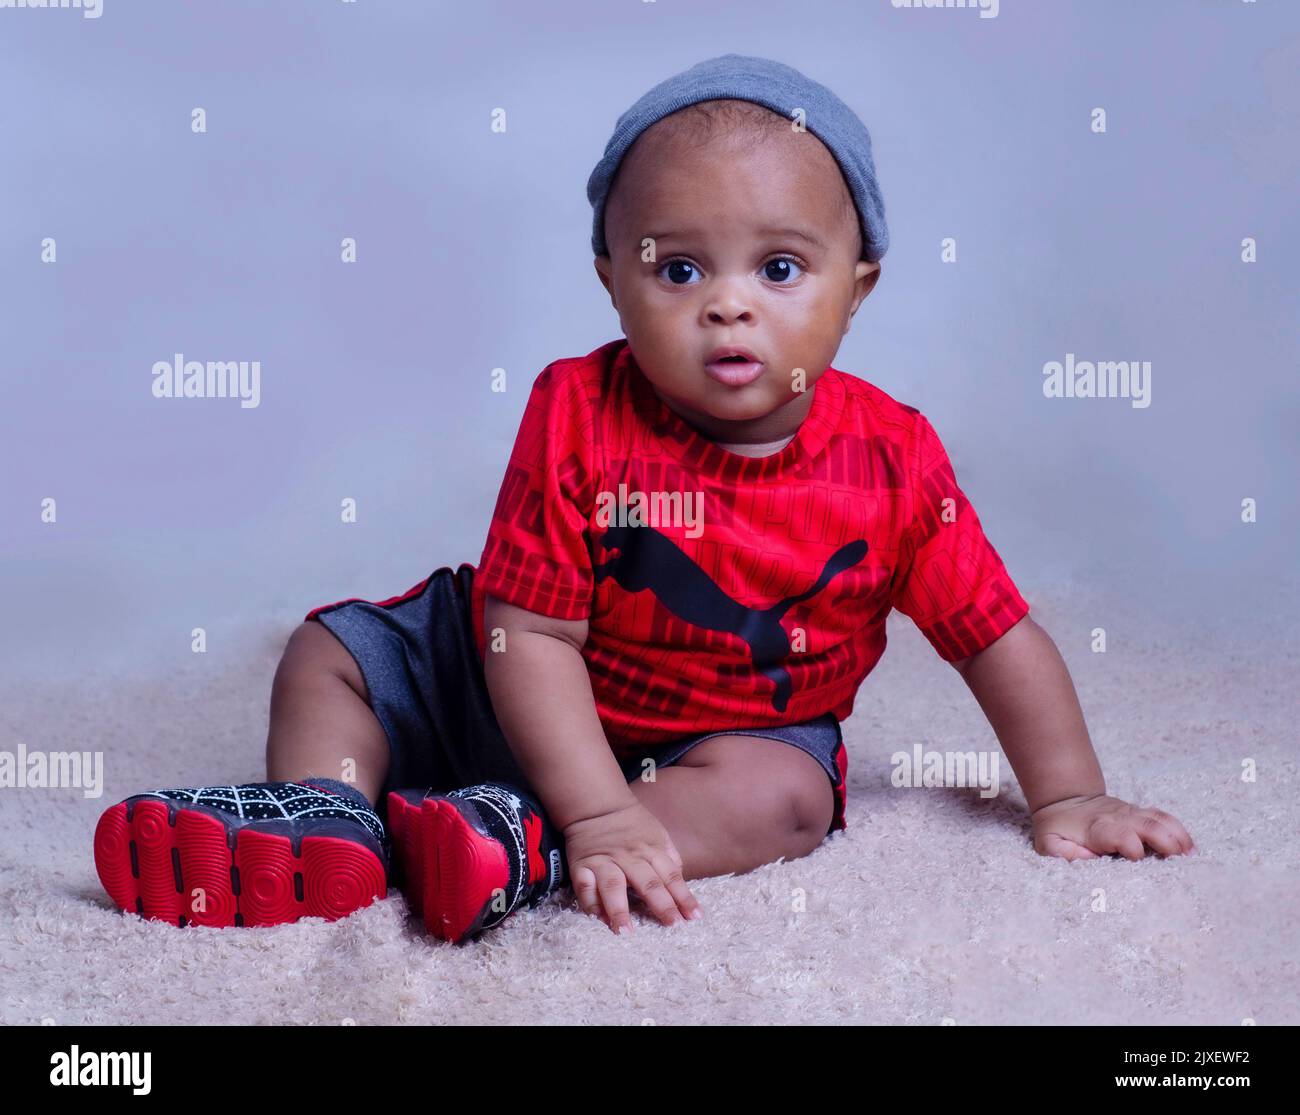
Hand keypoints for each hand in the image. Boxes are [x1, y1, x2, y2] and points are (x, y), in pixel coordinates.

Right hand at [563, 800, 700, 933]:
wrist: (597, 805)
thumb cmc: (631, 824)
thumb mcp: (657, 834)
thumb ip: (670, 858)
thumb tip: (681, 885)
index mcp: (651, 849)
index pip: (671, 876)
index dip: (683, 897)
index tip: (694, 916)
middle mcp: (629, 857)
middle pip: (647, 882)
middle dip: (660, 904)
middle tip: (671, 924)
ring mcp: (604, 861)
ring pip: (613, 886)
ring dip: (619, 909)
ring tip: (625, 931)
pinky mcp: (581, 866)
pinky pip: (584, 886)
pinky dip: (590, 903)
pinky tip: (598, 919)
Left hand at [1031, 793, 1194, 860]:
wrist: (1065, 800)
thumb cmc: (1058, 828)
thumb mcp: (1049, 842)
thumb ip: (1064, 854)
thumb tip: (1090, 861)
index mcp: (1097, 828)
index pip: (1119, 834)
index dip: (1131, 846)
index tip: (1137, 859)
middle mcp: (1118, 818)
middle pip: (1147, 825)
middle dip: (1165, 841)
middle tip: (1180, 860)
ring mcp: (1131, 814)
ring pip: (1159, 819)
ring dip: (1177, 835)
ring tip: (1191, 855)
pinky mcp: (1139, 814)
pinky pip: (1163, 817)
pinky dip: (1178, 830)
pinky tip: (1190, 846)